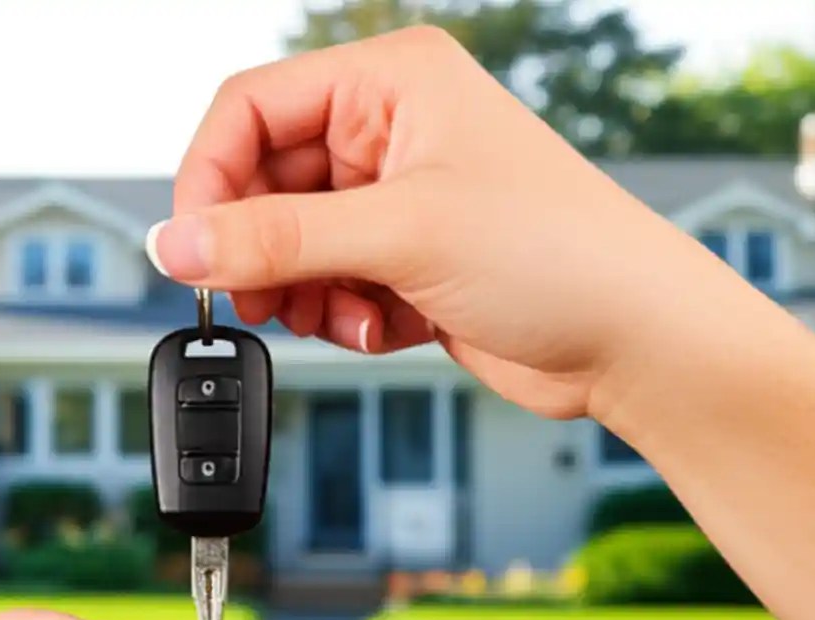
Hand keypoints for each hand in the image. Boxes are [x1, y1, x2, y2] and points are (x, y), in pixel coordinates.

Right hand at [146, 26, 737, 419]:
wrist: (640, 343)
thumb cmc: (560, 253)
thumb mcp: (401, 234)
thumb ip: (275, 239)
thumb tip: (174, 243)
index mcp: (390, 81)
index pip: (251, 108)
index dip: (208, 178)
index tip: (190, 248)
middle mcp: (389, 130)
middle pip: (263, 182)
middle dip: (261, 250)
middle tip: (261, 301)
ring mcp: (397, 197)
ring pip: (289, 241)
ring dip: (301, 290)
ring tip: (345, 314)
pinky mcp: (405, 258)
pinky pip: (326, 281)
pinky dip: (338, 313)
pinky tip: (383, 327)